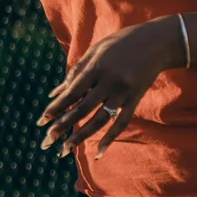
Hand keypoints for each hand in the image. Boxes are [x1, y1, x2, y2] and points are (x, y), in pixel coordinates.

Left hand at [37, 17, 183, 159]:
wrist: (156, 42)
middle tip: (46, 142)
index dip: (55, 108)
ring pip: (99, 120)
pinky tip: (98, 153)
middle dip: (62, 127)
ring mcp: (123, 93)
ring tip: (65, 149)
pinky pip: (121, 123)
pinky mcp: (134, 100)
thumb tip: (54, 93)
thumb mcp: (95, 50)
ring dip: (80, 137)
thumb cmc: (120, 43)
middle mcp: (109, 82)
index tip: (41, 121)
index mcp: (96, 67)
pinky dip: (109, 139)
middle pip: (82, 110)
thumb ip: (75, 72)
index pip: (71, 93)